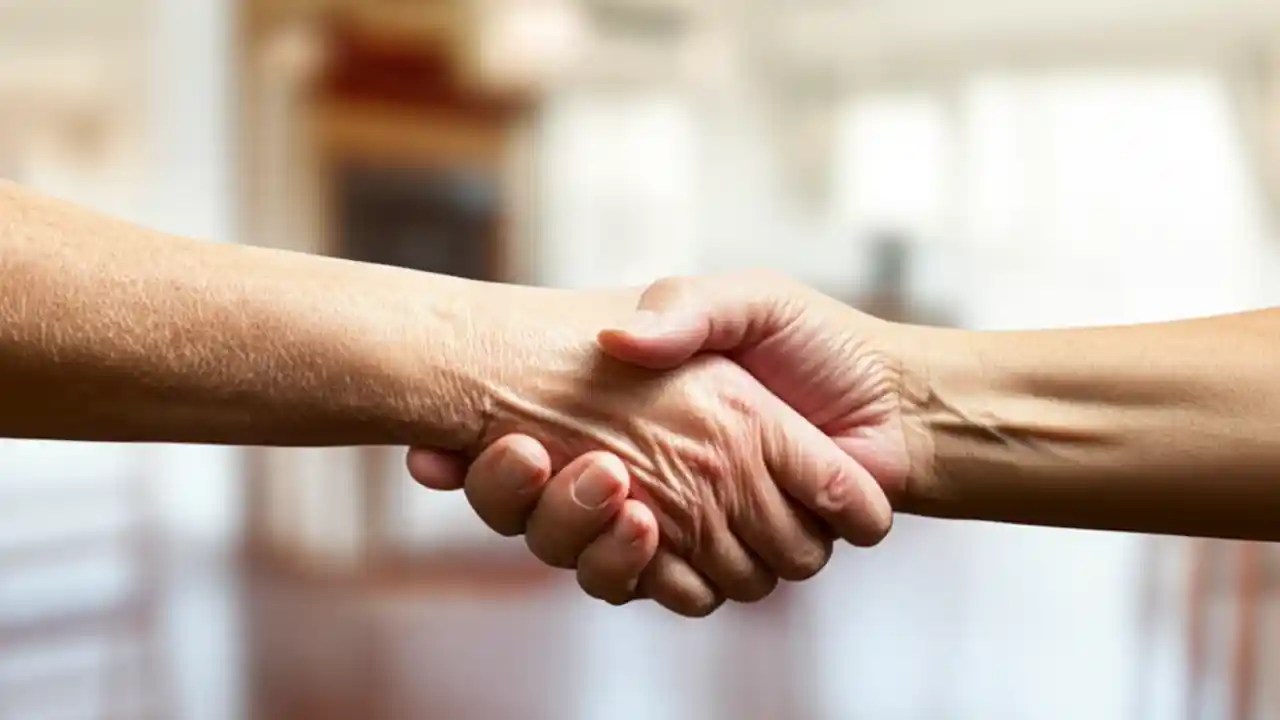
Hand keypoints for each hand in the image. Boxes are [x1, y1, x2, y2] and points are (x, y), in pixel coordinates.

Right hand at [414, 287, 892, 615]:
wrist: (894, 403)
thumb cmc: (815, 344)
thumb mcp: (745, 302)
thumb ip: (682, 312)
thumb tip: (612, 341)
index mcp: (624, 417)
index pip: (520, 451)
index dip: (471, 456)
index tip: (427, 451)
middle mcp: (634, 474)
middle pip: (529, 513)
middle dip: (506, 494)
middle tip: (511, 456)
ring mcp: (671, 522)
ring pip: (580, 556)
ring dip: (570, 533)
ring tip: (593, 494)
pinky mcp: (714, 559)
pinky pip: (657, 587)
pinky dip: (643, 570)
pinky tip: (643, 531)